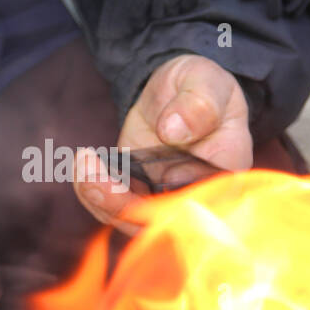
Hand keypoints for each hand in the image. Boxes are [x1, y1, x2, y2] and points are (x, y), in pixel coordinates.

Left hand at [76, 53, 252, 231]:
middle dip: (123, 208)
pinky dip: (93, 192)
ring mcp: (164, 199)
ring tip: (83, 163)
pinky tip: (83, 164)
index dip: (174, 208)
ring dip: (101, 200)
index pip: (206, 211)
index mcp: (226, 179)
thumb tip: (174, 130)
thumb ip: (199, 104)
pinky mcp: (138, 193)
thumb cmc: (202, 86)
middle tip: (93, 175)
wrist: (177, 87)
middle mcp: (196, 199)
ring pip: (133, 222)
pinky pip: (114, 207)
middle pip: (164, 227)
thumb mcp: (206, 83)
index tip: (152, 184)